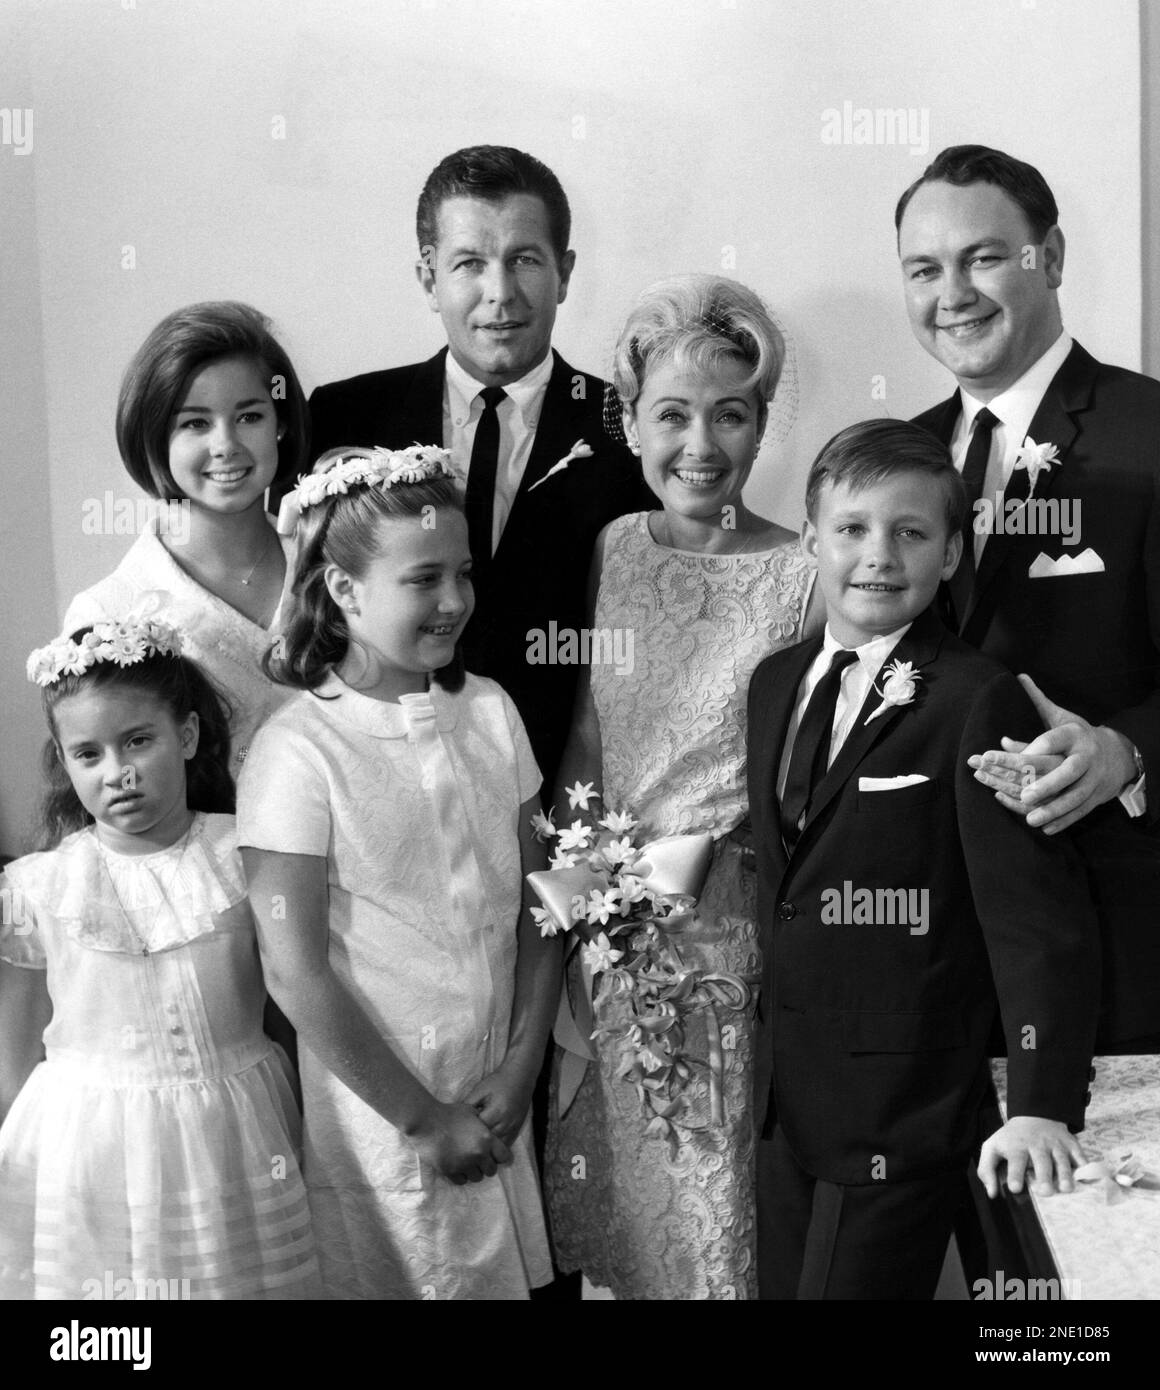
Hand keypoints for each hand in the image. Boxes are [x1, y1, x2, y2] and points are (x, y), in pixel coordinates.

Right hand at [408, 1100, 511, 1184]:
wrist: (426, 1122)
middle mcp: (479, 1154)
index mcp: (486, 1138)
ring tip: (466, 1163)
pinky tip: (456, 1167)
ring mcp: (464, 1164)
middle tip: (478, 1159)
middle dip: (486, 1166)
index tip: (493, 1154)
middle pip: (491, 1171)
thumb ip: (481, 1121)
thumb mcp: (470, 1111)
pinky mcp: (450, 1171)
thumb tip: (486, 1123)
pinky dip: (460, 1176)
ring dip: (473, 1171)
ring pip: (477, 1178)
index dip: (499, 1156)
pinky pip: (461, 1181)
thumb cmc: (448, 1113)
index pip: (504, 1156)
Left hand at [463, 1065, 534, 1147]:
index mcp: (495, 1113)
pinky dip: (497, 1146)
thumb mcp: (480, 1090)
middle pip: (487, 1141)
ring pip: (497, 1146)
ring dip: (487, 1146)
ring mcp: (513, 1128)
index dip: (468, 1131)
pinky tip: (490, 1142)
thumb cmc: (498, 1081)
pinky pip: (506, 1144)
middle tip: (466, 1139)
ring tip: (477, 1142)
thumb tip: (456, 1119)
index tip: (460, 1130)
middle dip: (476, 1141)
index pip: (478, 1131)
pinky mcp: (517, 1129)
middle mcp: (506, 1123)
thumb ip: (468, 1105)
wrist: (520, 1076)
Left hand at [966, 675, 1135, 832]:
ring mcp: (1093, 779)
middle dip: (1047, 784)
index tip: (1013, 755)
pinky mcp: (1096, 796)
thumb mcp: (1061, 716)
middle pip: (1067, 771)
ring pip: (1075, 797)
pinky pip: (1080, 811)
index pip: (1053, 739)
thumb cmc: (1078, 734)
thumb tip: (1017, 678)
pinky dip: (1063, 821)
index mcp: (1074, 734)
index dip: (1034, 747)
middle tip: (1025, 795)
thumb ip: (1037, 702)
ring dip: (1053, 810)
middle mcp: (1085, 756)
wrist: (1117, 753)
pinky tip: (1045, 829)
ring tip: (1030, 820)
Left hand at [977, 1116, 1085, 1198]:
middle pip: (1041, 1161)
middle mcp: (1037, 1145)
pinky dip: (1086, 1166)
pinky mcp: (1070, 1144)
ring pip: (1061, 1159)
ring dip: (1065, 1173)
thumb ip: (986, 1169)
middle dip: (1043, 1176)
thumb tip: (992, 1193)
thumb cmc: (1011, 1139)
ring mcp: (1056, 1144)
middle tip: (1045, 1191)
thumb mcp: (992, 1147)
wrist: (1034, 1115)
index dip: (1015, 1174)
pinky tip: (1090, 1178)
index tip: (1015, 1188)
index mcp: (1017, 1147)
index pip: (1015, 1160)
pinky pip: (1080, 1155)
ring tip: (1067, 1189)